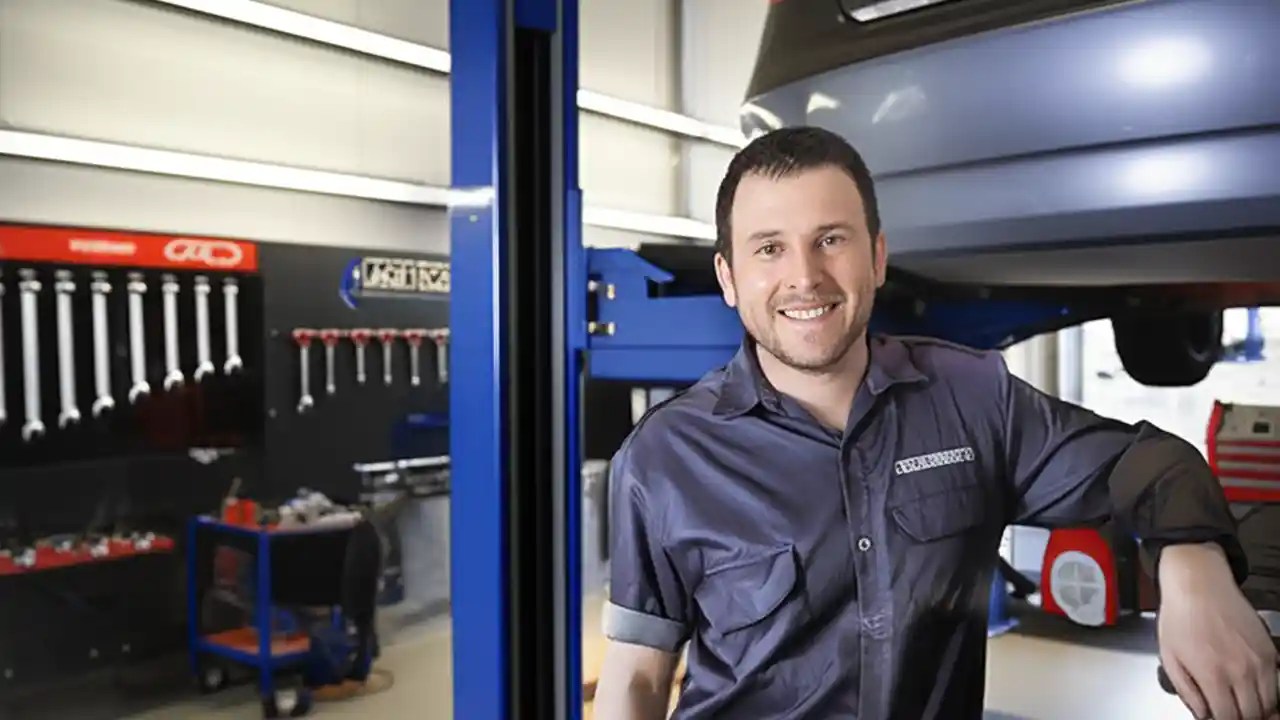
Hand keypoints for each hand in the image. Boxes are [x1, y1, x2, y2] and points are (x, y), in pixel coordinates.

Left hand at [1158, 543, 1278, 719]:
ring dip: (1259, 709)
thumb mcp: (1170, 656)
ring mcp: (1259, 660)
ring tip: (1244, 706)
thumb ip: (1186, 691)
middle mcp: (1241, 670)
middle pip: (1253, 714)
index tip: (1218, 718)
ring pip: (1271, 702)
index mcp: (1212, 674)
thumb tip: (1201, 713)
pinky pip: (1277, 682)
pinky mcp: (1269, 650)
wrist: (1198, 583)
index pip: (1228, 718)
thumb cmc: (1181, 615)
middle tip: (1231, 712)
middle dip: (1242, 718)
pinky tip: (1253, 688)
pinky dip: (1268, 691)